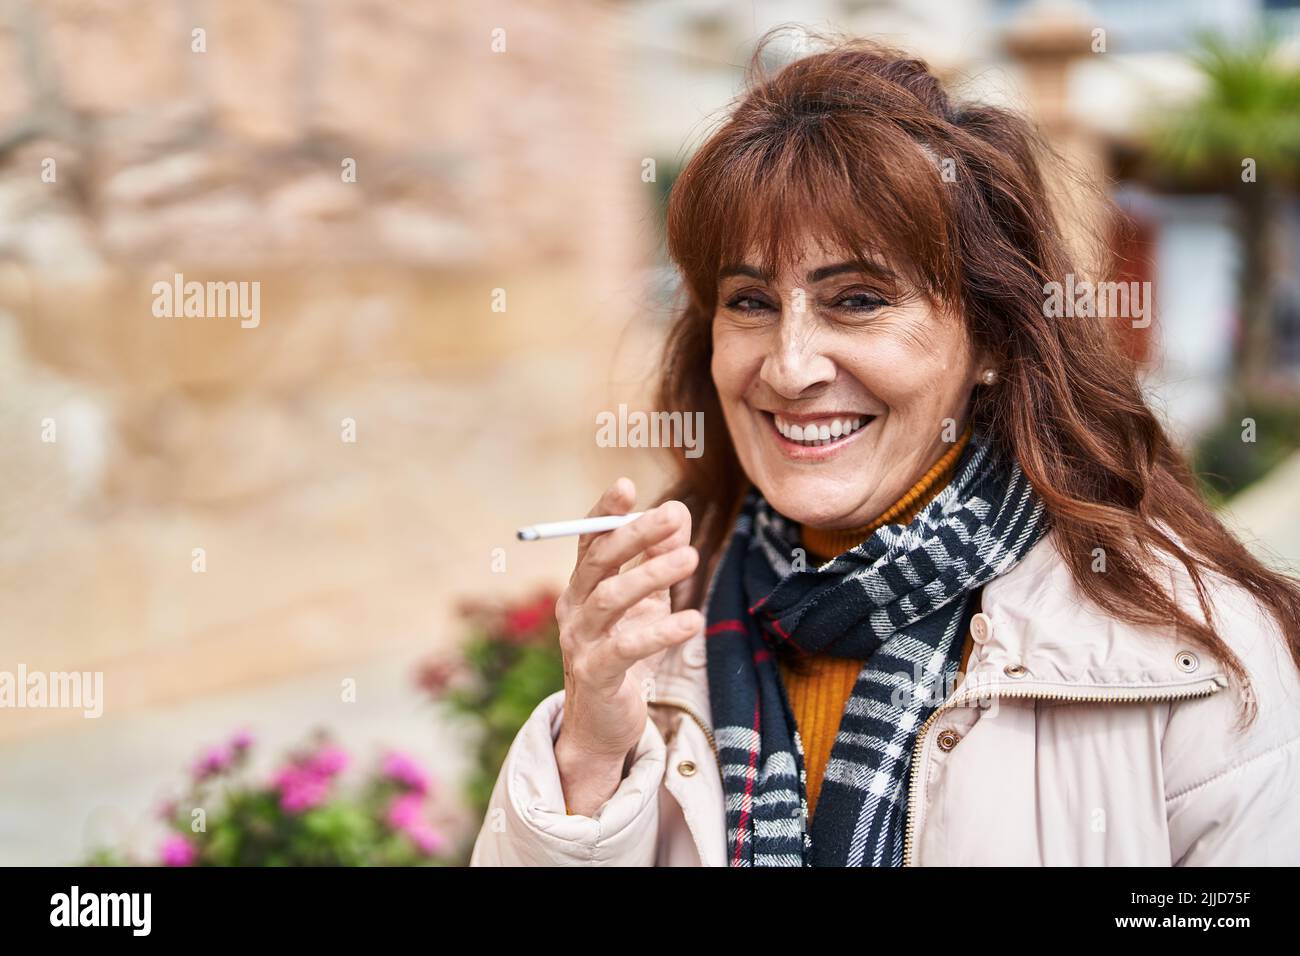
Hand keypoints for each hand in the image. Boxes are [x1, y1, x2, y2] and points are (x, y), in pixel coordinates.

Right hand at [552, 477, 700, 815]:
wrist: (603, 722)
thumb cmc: (624, 652)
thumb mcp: (647, 601)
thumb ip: (658, 558)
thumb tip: (677, 511)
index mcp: (582, 585)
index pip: (588, 540)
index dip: (605, 512)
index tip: (627, 485)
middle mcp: (573, 608)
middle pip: (598, 563)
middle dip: (634, 535)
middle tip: (672, 515)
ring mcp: (580, 642)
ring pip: (611, 599)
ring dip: (651, 575)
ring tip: (692, 558)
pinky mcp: (596, 674)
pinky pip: (627, 648)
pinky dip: (661, 631)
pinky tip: (693, 620)